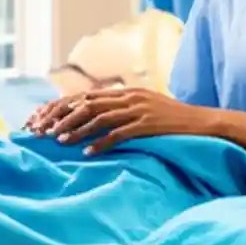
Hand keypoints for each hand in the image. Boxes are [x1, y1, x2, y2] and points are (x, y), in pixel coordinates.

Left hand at [25, 88, 211, 154]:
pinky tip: (88, 152)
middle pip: (87, 104)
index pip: (86, 96)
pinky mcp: (148, 123)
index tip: (42, 120)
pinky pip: (119, 132)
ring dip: (77, 129)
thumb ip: (123, 109)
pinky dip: (101, 142)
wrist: (202, 122)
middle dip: (62, 117)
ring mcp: (140, 109)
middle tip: (43, 132)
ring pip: (99, 117)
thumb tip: (95, 119)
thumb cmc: (172, 120)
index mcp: (127, 92)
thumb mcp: (146, 108)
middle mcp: (130, 97)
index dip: (61, 107)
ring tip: (60, 141)